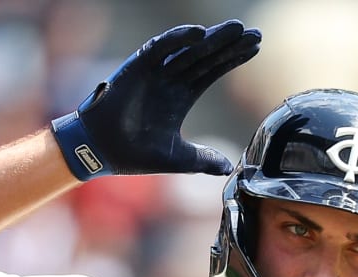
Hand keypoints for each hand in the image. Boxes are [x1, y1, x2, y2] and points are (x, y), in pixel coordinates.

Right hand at [51, 19, 260, 179]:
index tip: (255, 48)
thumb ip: (203, 159)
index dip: (233, 60)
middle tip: (256, 34)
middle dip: (230, 45)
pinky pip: (161, 46)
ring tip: (237, 28)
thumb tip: (229, 168)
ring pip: (189, 49)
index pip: (212, 71)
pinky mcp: (137, 66)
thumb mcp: (177, 158)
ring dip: (212, 38)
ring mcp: (155, 71)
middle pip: (206, 56)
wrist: (102, 151)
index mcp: (180, 97)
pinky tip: (200, 33)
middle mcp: (170, 80)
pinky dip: (179, 38)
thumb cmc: (134, 154)